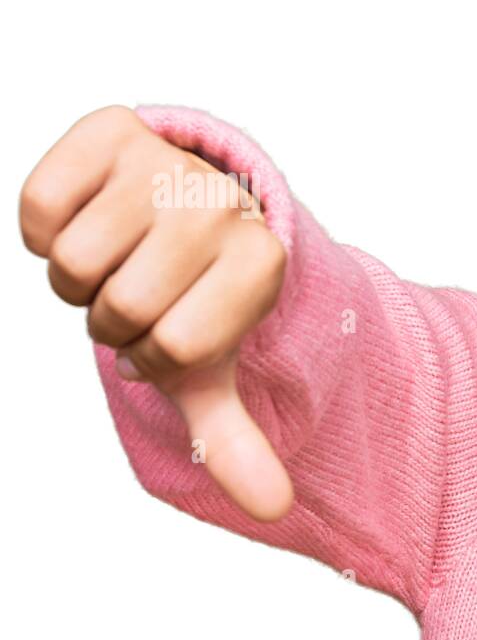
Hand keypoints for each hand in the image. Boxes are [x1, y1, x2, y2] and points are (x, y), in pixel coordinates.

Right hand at [20, 105, 293, 520]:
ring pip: (73, 261)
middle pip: (119, 307)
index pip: (172, 348)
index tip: (177, 323)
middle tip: (140, 289)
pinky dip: (44, 226)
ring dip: (78, 275)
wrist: (180, 208)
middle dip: (112, 317)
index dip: (154, 352)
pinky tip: (87, 216)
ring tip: (116, 255)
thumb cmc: (192, 297)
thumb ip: (236, 441)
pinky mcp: (112, 129)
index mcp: (263, 265)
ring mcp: (170, 162)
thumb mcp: (211, 368)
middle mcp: (224, 205)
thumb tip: (276, 510)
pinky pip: (38, 205)